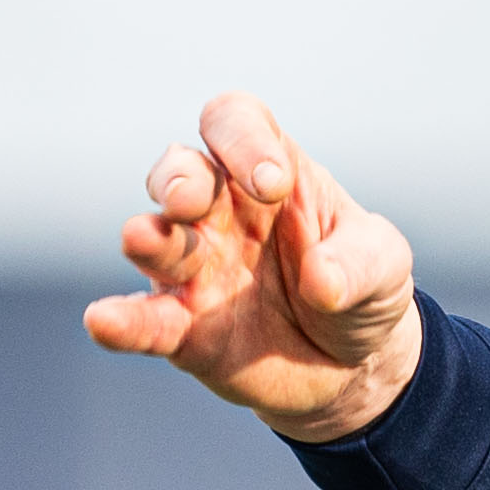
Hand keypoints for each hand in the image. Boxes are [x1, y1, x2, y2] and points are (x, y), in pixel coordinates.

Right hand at [84, 91, 421, 444]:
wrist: (352, 366)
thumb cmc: (361, 288)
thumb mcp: (385, 268)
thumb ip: (360, 265)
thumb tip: (321, 281)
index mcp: (270, 173)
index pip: (235, 124)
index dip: (242, 141)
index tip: (273, 184)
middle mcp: (220, 212)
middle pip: (179, 171)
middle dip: (178, 178)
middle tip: (193, 200)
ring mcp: (194, 269)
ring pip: (152, 238)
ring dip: (147, 237)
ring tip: (143, 239)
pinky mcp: (180, 329)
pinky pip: (144, 319)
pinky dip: (121, 320)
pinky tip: (104, 321)